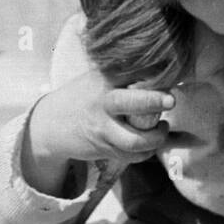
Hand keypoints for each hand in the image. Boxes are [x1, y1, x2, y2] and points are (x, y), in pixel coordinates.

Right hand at [29, 70, 172, 170]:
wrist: (52, 124)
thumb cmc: (83, 97)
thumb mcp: (97, 78)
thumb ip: (123, 73)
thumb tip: (162, 67)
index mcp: (104, 81)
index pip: (131, 73)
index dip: (152, 75)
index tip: (168, 73)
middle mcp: (104, 103)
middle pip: (133, 103)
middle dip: (154, 101)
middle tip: (170, 100)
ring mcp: (104, 129)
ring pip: (136, 140)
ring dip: (156, 137)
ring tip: (162, 128)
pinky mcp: (105, 149)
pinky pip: (133, 155)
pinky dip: (146, 152)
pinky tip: (151, 143)